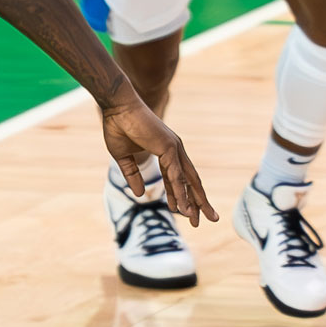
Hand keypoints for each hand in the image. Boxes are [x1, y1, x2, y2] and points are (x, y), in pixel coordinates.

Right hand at [99, 93, 217, 225]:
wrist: (116, 107)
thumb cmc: (118, 126)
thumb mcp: (123, 157)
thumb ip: (132, 175)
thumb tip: (139, 194)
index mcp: (166, 149)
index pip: (177, 177)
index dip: (180, 195)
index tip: (183, 211)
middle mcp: (174, 149)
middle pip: (191, 180)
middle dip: (199, 201)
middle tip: (209, 219)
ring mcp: (173, 148)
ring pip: (188, 181)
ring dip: (195, 201)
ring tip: (199, 220)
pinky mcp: (168, 148)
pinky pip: (176, 176)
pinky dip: (180, 193)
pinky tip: (182, 208)